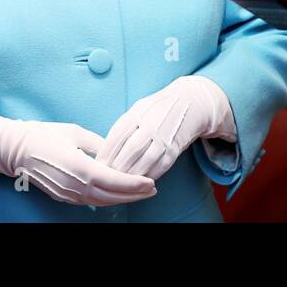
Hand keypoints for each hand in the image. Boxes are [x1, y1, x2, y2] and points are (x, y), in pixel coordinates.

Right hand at [0, 114, 156, 206]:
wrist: (16, 150)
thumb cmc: (45, 135)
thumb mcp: (76, 132)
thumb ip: (98, 144)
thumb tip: (116, 152)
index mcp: (80, 168)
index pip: (114, 180)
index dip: (134, 184)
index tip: (150, 182)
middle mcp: (75, 185)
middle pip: (111, 196)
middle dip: (134, 194)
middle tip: (152, 189)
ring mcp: (68, 194)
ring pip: (101, 202)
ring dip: (122, 199)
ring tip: (139, 193)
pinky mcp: (63, 197)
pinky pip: (90, 202)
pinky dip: (106, 199)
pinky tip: (116, 194)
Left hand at [97, 75, 236, 182]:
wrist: (189, 102)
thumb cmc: (156, 109)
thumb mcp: (138, 109)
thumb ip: (123, 127)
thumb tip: (104, 149)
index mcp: (137, 113)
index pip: (116, 137)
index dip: (105, 153)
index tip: (97, 165)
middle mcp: (150, 125)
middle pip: (129, 151)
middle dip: (116, 167)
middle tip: (105, 178)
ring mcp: (164, 137)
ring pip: (144, 162)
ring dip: (131, 175)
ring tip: (120, 184)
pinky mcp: (175, 148)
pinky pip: (160, 166)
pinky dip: (148, 176)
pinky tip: (139, 182)